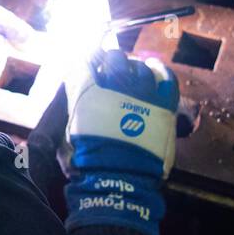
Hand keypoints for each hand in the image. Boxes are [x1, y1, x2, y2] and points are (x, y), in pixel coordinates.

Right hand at [64, 49, 179, 234]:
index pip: (85, 62)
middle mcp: (116, 85)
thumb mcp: (67, 130)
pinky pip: (166, 79)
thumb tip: (74, 89)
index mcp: (88, 91)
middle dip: (110, 60)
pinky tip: (154, 68)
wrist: (119, 177)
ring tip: (131, 71)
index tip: (87, 62)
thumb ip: (73, 105)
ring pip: (139, 67)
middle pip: (114, 58)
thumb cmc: (88, 159)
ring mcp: (143, 93)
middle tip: (109, 66)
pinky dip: (160, 71)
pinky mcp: (163, 105)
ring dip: (133, 67)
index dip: (86, 60)